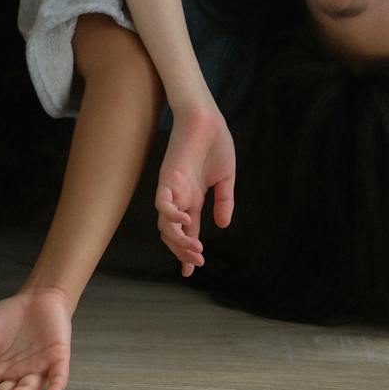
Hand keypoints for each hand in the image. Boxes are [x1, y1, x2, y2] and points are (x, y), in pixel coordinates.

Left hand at [156, 103, 235, 275]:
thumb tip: (224, 226)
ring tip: (195, 248)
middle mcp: (180, 197)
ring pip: (166, 223)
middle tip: (196, 262)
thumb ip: (225, 201)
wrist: (206, 118)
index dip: (187, 252)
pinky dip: (171, 216)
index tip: (190, 271)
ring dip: (178, 240)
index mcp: (193, 198)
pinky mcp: (168, 177)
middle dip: (183, 251)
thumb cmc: (215, 143)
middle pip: (175, 233)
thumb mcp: (226, 178)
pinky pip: (162, 202)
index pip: (188, 232)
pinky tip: (185, 222)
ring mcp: (172, 189)